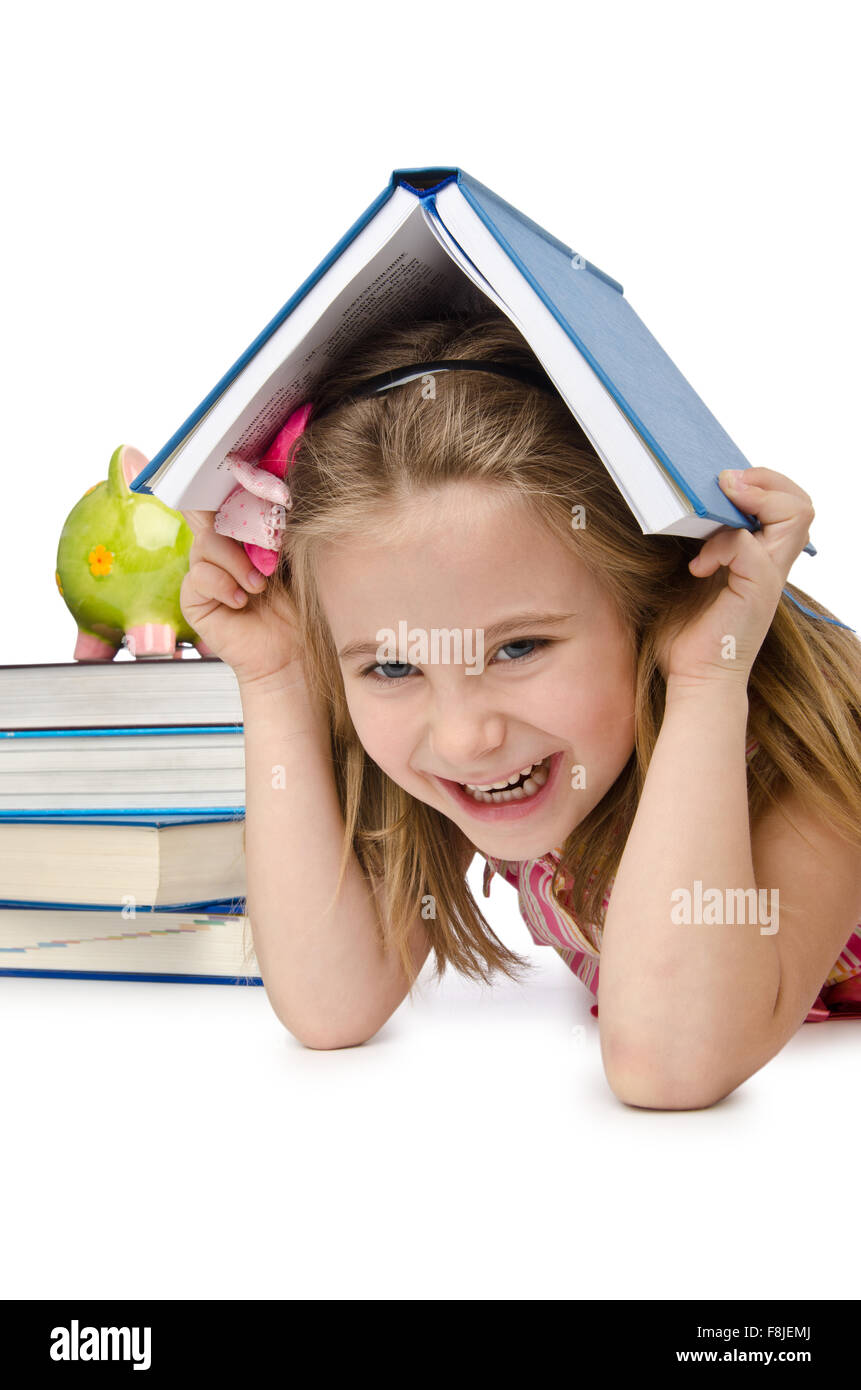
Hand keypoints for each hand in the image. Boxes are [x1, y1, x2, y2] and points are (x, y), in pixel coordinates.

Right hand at [179, 509, 301, 688]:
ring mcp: (206, 573)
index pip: (227, 502)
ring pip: (205, 544)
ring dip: (235, 563)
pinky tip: (241, 601)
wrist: (293, 651)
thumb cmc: (298, 606)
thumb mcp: (293, 557)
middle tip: (269, 555)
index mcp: (243, 535)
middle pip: (213, 516)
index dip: (234, 495)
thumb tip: (272, 497)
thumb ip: (276, 528)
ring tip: (259, 586)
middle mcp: (221, 551)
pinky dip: (222, 585)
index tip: (253, 492)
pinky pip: (197, 577)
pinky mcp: (195, 599)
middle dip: (241, 531)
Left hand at [660, 468, 814, 689]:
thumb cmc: (688, 636)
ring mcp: (768, 577)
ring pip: (795, 514)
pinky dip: (717, 545)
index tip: (724, 485)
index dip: (764, 484)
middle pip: (802, 504)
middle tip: (725, 485)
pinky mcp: (756, 589)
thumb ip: (695, 544)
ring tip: (719, 505)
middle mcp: (772, 565)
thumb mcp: (689, 577)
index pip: (789, 506)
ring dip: (756, 498)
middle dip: (766, 480)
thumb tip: (675, 507)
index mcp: (761, 559)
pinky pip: (745, 542)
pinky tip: (697, 566)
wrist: (693, 678)